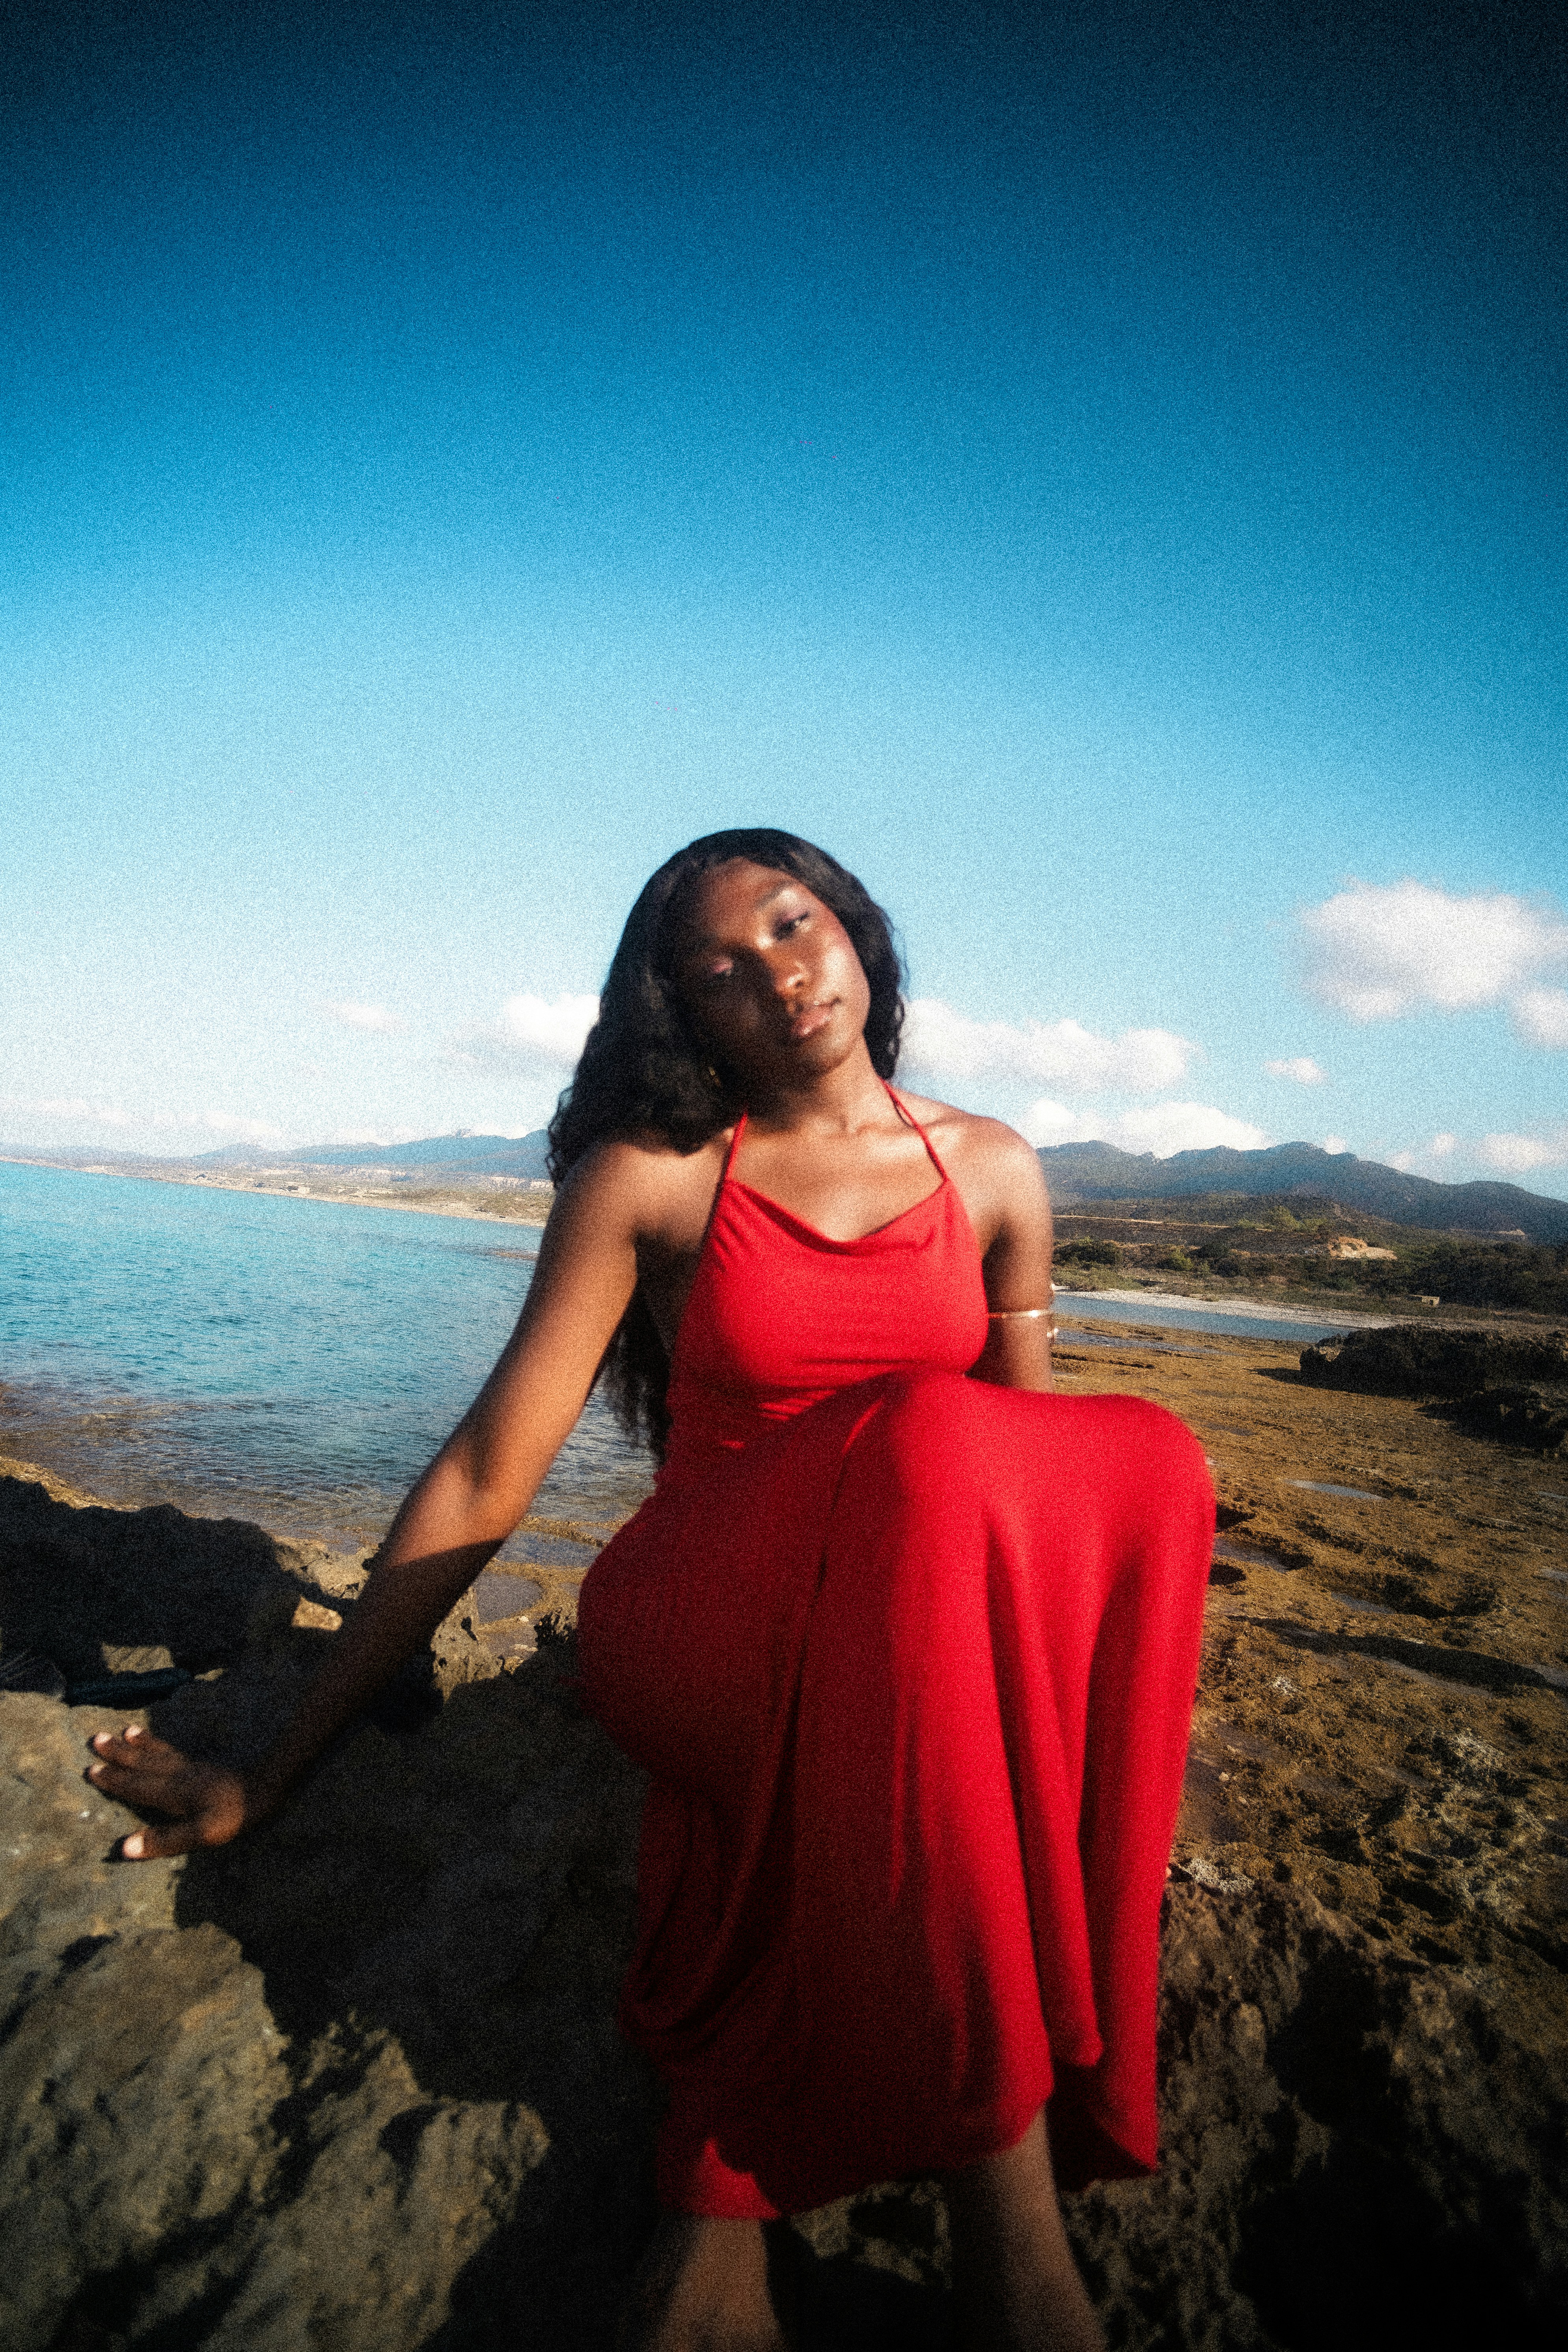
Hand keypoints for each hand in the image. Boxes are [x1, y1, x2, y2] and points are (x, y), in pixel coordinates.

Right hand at [86, 1725, 251, 1859]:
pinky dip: (158, 1744)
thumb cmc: (234, 1816)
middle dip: (119, 1753)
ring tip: (123, 1731)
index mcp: (172, 1793)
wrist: (266, 1788)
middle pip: (143, 1763)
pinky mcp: (202, 1765)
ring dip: (137, 1744)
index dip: (113, 1780)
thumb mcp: (200, 1835)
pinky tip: (155, 1742)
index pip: (136, 1786)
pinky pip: (171, 1751)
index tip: (90, 1769)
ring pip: (157, 1753)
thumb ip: (163, 1840)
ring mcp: (191, 1767)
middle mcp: (177, 1775)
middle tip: (95, 1738)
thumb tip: (124, 1847)